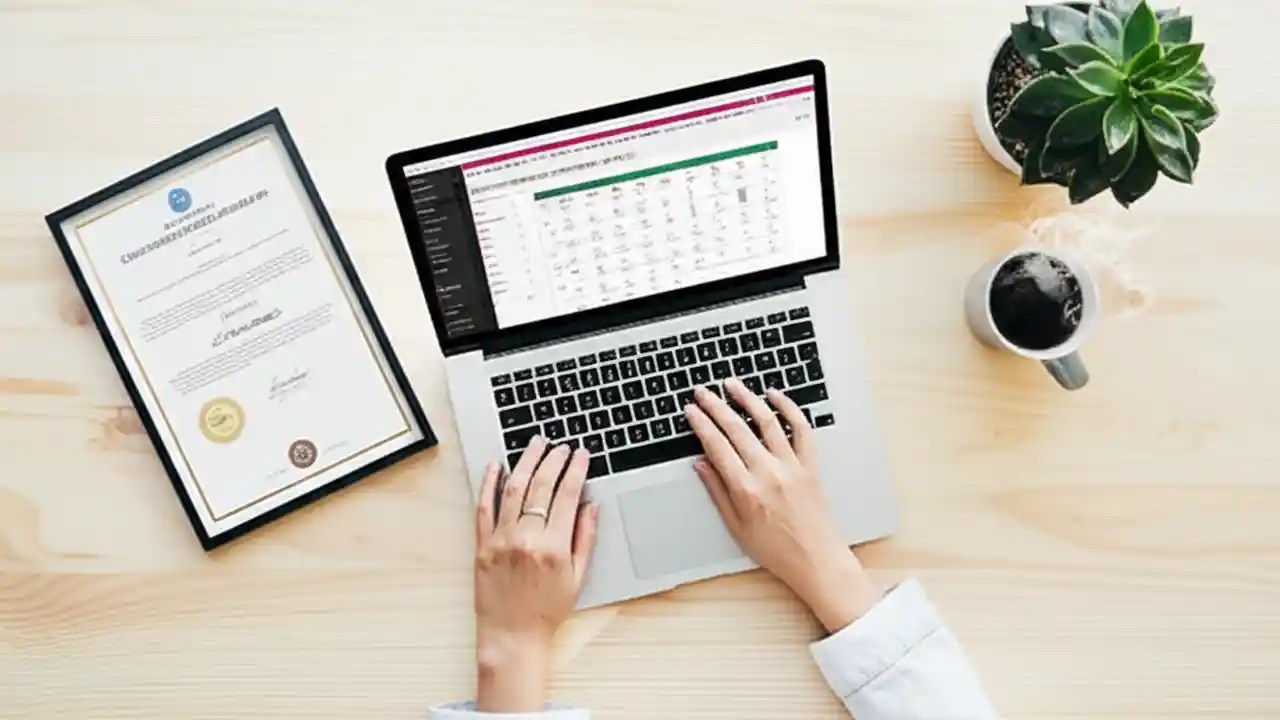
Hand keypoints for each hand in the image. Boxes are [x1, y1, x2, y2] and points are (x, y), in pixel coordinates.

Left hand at [473, 438, 598, 712]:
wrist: (513, 635)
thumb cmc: (547, 610)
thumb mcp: (577, 577)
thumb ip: (585, 538)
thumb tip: (591, 506)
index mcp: (554, 547)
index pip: (568, 496)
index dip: (576, 470)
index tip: (581, 454)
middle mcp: (527, 539)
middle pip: (541, 487)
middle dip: (553, 460)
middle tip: (560, 446)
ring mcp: (501, 540)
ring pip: (513, 489)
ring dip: (526, 462)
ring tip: (535, 445)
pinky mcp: (482, 545)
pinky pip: (484, 507)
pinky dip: (489, 484)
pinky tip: (496, 466)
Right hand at [685, 379, 879, 632]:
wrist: (817, 561)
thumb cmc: (777, 551)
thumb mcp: (737, 527)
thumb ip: (717, 492)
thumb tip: (701, 464)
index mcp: (746, 490)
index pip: (717, 447)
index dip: (701, 425)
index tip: (691, 411)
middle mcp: (768, 473)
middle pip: (736, 428)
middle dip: (715, 406)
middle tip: (702, 392)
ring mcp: (791, 466)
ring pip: (767, 421)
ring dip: (747, 399)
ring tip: (732, 385)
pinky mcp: (810, 466)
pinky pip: (801, 430)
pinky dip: (789, 409)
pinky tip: (775, 396)